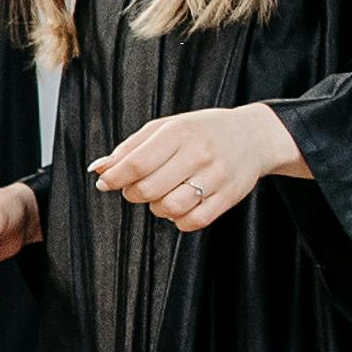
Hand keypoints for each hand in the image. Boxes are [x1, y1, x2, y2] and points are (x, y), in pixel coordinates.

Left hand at [87, 104, 302, 232]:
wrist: (253, 136)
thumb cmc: (200, 132)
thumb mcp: (165, 128)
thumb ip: (130, 148)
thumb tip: (98, 169)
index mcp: (179, 132)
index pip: (137, 163)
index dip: (114, 178)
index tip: (105, 183)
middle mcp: (199, 153)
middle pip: (149, 189)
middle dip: (134, 193)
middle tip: (137, 187)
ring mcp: (217, 177)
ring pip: (169, 208)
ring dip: (156, 207)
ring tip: (162, 195)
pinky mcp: (229, 197)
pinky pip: (192, 222)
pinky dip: (178, 219)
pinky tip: (180, 204)